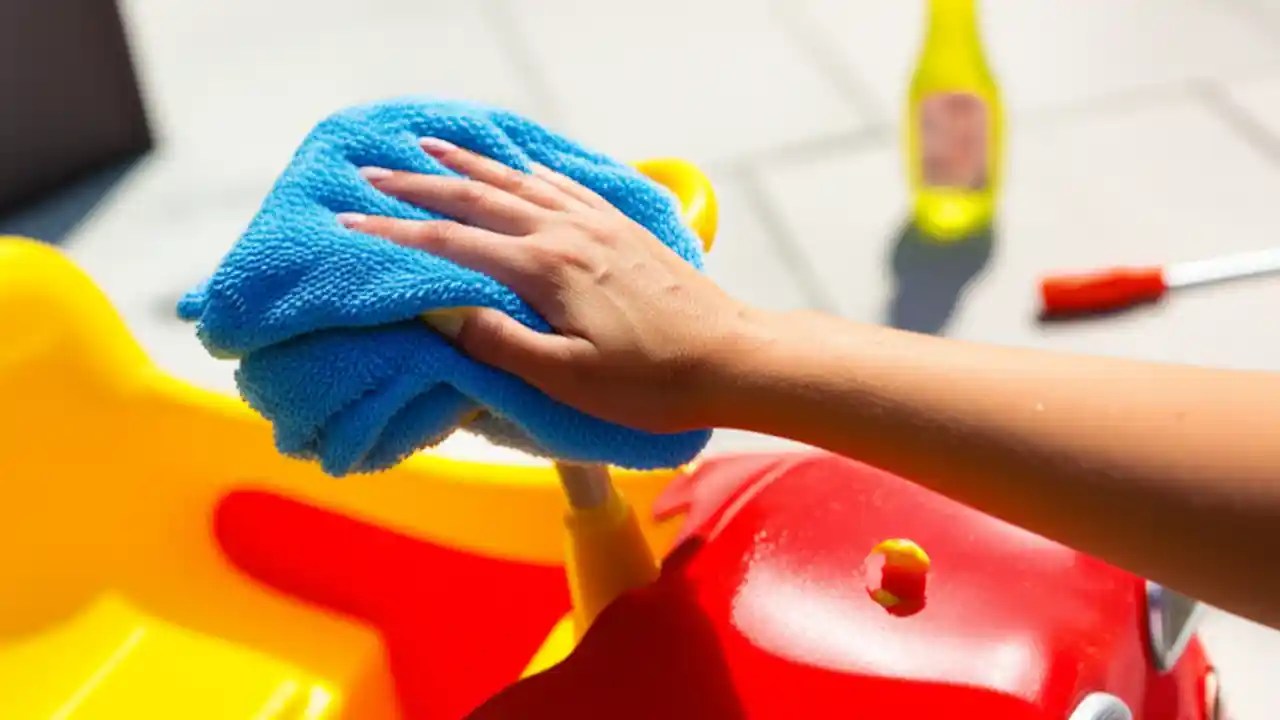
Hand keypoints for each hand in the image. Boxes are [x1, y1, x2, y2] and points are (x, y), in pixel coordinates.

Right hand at [338, 138, 758, 431]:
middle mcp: (567, 233)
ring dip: (469, 166)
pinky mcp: (622, 228)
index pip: (453, 245)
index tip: (349, 222)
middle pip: (479, 200)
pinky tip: (519, 167)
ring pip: (519, 183)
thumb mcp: (569, 380)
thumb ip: (501, 343)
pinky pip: (564, 185)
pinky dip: (529, 171)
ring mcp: (597, 226)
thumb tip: (441, 312)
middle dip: (420, 187)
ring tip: (430, 148)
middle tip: (372, 174)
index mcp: (545, 270)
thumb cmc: (651, 382)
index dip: (396, 234)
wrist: (731, 357)